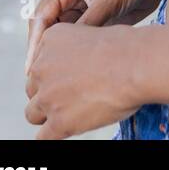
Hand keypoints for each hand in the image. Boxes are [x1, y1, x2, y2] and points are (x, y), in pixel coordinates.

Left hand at [24, 22, 143, 139]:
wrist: (136, 65)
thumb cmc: (125, 48)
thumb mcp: (92, 32)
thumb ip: (74, 49)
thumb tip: (74, 69)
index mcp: (50, 39)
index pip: (40, 62)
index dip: (55, 73)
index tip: (71, 77)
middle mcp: (42, 66)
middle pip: (33, 87)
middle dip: (49, 92)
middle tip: (73, 95)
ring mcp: (48, 96)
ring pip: (32, 113)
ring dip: (49, 114)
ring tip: (71, 113)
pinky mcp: (58, 122)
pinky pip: (43, 137)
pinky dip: (52, 136)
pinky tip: (67, 129)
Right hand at [25, 0, 165, 75]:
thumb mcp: (107, 1)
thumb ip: (86, 25)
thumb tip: (68, 54)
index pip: (41, 16)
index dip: (35, 44)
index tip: (32, 69)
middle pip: (46, 28)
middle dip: (43, 53)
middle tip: (40, 81)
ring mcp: (80, 6)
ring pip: (61, 36)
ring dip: (58, 54)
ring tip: (55, 81)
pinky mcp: (94, 16)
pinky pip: (78, 38)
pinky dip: (75, 53)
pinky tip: (74, 71)